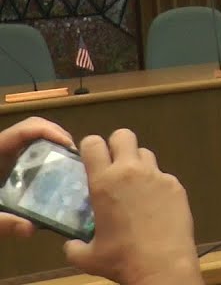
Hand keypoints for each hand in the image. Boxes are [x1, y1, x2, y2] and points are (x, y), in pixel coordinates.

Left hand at [0, 117, 73, 237]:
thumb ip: (1, 222)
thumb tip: (31, 229)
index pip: (26, 129)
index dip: (50, 131)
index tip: (70, 147)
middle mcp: (0, 152)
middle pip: (33, 131)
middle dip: (57, 138)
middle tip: (76, 159)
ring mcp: (1, 160)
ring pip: (32, 144)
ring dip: (53, 150)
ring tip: (71, 168)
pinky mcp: (3, 171)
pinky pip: (27, 158)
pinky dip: (44, 162)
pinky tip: (54, 181)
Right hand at [63, 130, 200, 284]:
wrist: (162, 264)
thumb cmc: (121, 258)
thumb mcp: (87, 256)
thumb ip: (74, 245)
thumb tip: (71, 243)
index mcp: (104, 181)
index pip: (93, 143)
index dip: (89, 148)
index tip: (90, 160)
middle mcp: (131, 171)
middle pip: (124, 135)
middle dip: (116, 145)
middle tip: (114, 165)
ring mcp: (157, 175)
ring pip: (145, 153)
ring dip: (137, 164)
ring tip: (135, 186)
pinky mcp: (176, 185)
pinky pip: (163, 175)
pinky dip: (156, 184)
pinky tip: (155, 205)